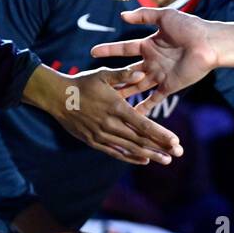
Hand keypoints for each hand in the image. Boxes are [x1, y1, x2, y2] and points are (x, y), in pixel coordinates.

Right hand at [23, 64, 182, 164]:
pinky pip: (114, 152)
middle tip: (178, 154)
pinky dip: (129, 156)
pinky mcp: (92, 141)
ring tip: (166, 160)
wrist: (56, 96)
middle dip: (160, 147)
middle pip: (139, 139)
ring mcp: (100, 134)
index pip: (143, 124)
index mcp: (115, 107)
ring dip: (149, 154)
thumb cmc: (83, 83)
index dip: (160, 134)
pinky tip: (144, 160)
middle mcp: (109, 124)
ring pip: (129, 147)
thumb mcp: (103, 74)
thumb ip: (124, 75)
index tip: (175, 141)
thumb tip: (143, 72)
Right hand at [89, 8, 219, 104]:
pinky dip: (144, 107)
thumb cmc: (190, 27)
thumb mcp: (165, 17)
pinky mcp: (169, 86)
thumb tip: (122, 15)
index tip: (92, 52)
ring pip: (137, 87)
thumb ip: (144, 15)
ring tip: (106, 104)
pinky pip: (154, 99)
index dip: (109, 50)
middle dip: (113, 79)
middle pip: (128, 72)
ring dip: (124, 95)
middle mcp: (152, 61)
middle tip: (94, 87)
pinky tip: (131, 116)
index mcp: (149, 45)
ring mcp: (160, 75)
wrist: (209, 43)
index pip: (124, 49)